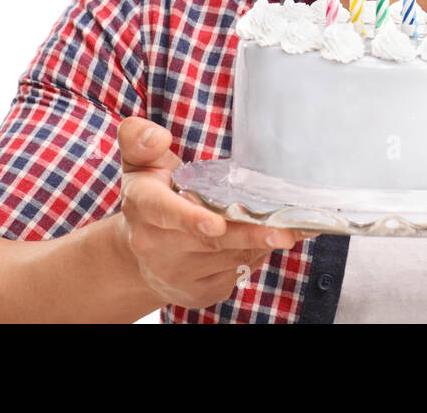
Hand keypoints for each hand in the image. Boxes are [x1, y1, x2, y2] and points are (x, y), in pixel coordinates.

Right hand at [115, 116, 318, 309]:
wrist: (141, 252)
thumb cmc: (151, 194)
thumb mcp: (140, 162)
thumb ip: (141, 140)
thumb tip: (157, 135)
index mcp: (143, 205)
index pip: (164, 211)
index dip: (191, 218)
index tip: (216, 223)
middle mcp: (154, 245)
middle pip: (209, 241)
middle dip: (249, 235)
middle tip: (286, 231)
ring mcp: (175, 273)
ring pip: (228, 258)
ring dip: (259, 243)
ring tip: (285, 226)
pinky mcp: (197, 291)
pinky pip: (236, 274)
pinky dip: (256, 256)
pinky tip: (264, 240)